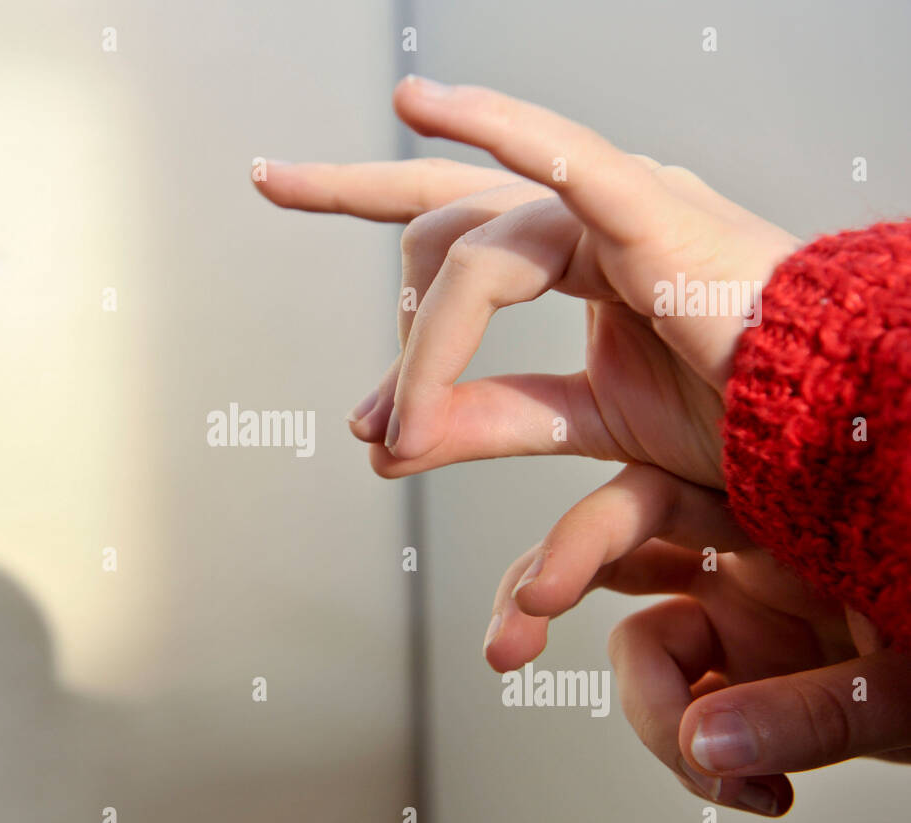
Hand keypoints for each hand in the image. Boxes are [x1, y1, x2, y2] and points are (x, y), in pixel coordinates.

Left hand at [254, 76, 798, 487]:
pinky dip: (502, 134)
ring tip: (401, 427)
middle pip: (442, 204)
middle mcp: (583, 215)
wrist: (825, 430)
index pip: (450, 234)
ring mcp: (618, 209)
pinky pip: (570, 167)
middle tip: (274, 183)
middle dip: (350, 198)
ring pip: (477, 245)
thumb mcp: (578, 421)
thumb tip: (382, 443)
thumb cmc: (731, 414)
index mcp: (570, 250)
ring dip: (425, 342)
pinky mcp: (658, 217)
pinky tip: (424, 104)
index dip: (374, 265)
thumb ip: (486, 422)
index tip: (333, 334)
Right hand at [488, 464, 910, 815]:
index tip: (538, 601)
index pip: (648, 504)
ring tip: (716, 775)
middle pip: (611, 554)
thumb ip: (812, 712)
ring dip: (648, 717)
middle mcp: (748, 556)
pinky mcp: (747, 677)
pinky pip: (682, 715)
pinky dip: (698, 762)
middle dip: (542, 598)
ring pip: (641, 647)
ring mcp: (743, 620)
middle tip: (508, 649)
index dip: (579, 547)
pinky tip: (751, 791)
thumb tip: (706, 750)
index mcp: (783, 512)